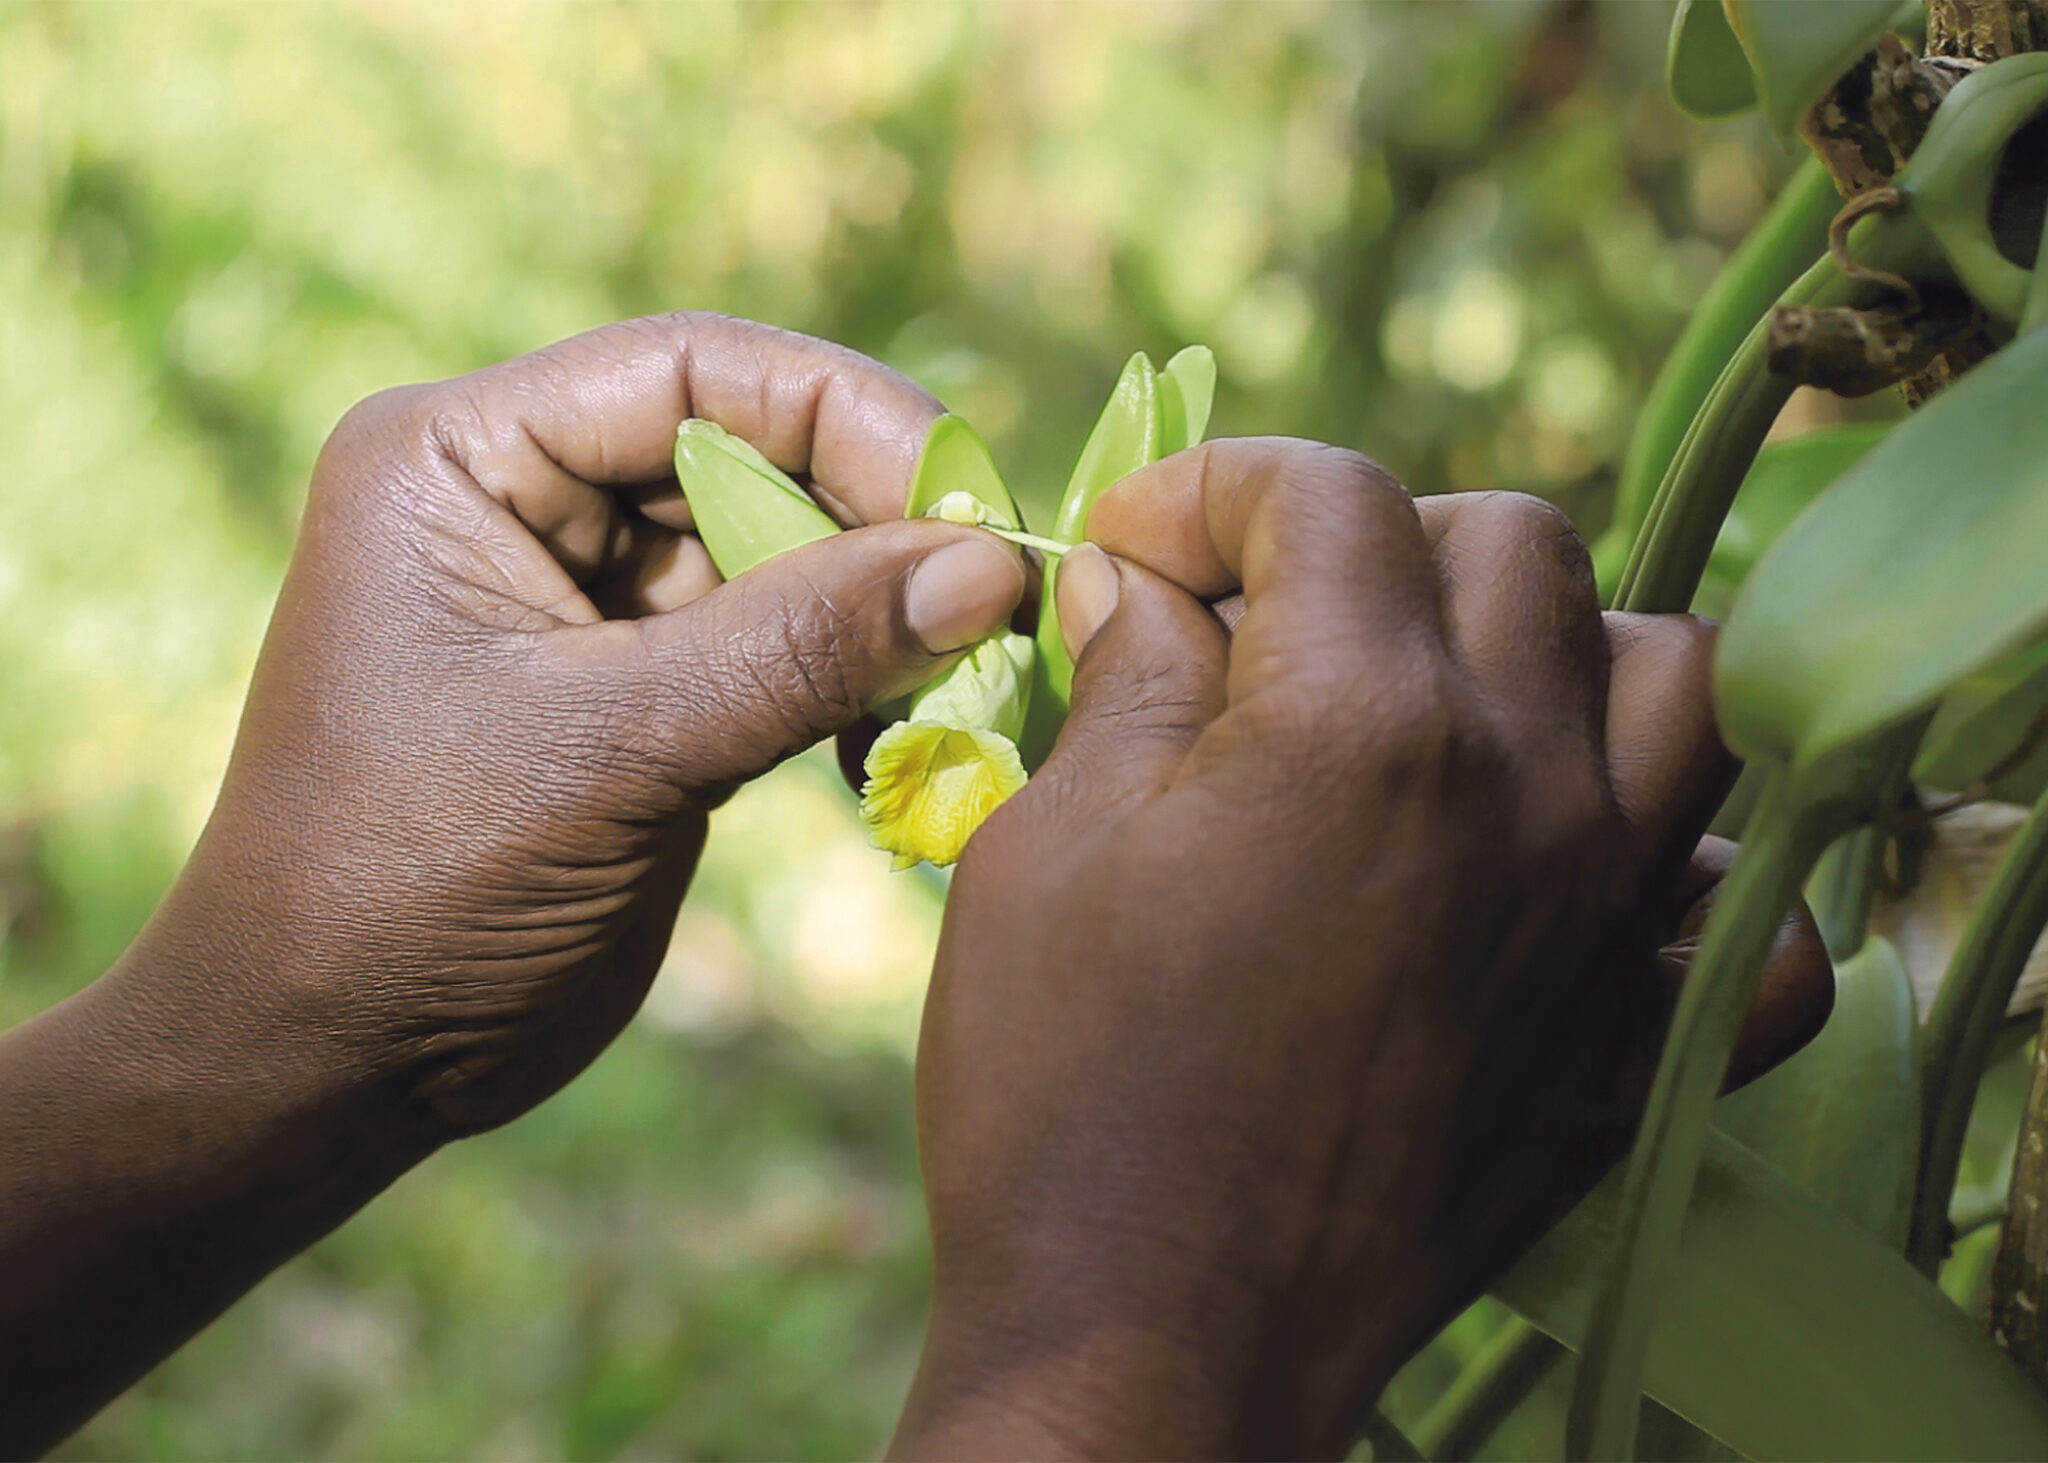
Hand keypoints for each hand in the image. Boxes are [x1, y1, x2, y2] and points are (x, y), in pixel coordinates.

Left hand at [143, 311, 1026, 1134]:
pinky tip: (906, 736)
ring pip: (780, 556)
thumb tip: (992, 566)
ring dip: (880, 612)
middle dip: (878, 525)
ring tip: (969, 678)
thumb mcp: (615, 751)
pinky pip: (778, 650)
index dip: (848, 417)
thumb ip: (802, 645)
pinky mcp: (643, 696)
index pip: (693, 371)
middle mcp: (525, 503)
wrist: (329, 1065)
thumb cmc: (413, 891)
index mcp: (464, 459)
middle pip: (751, 451)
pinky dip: (853, 684)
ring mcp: (588, 603)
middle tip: (999, 600)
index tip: (971, 507)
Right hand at [891, 440, 1829, 1459]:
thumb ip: (1124, 681)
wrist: (1155, 1346)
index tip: (1138, 545)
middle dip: (1375, 538)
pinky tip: (1575, 875)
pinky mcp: (1630, 1042)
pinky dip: (1683, 865)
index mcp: (1361, 726)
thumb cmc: (1066, 1099)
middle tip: (1266, 618)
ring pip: (1672, 678)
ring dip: (1557, 650)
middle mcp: (1523, 793)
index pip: (1330, 493)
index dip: (1211, 485)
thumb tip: (1141, 581)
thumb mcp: (1044, 853)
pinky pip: (1749, 913)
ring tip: (1443, 703)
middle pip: (1514, 543)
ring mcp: (1604, 919)